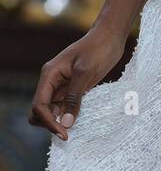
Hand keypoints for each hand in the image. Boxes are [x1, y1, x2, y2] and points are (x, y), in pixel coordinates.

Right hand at [27, 21, 126, 140]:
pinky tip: (79, 122)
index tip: (64, 133)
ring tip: (75, 130)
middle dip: (50, 123)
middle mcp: (52, 82)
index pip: (39, 105)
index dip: (47, 121)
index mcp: (49, 75)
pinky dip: (69, 116)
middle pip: (40, 110)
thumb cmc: (98, 49)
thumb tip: (66, 122)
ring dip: (60, 121)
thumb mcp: (85, 72)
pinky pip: (65, 107)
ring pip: (52, 110)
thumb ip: (74, 97)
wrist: (110, 37)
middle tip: (68, 134)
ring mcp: (62, 86)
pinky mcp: (73, 88)